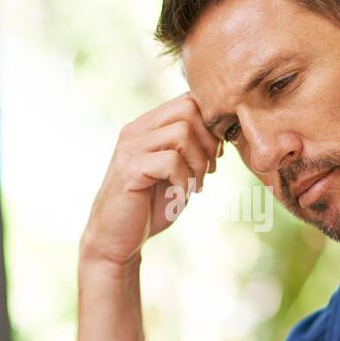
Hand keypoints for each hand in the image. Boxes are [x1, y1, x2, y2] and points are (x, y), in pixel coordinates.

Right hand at [80, 93, 221, 268]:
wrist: (116, 240)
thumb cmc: (149, 207)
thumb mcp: (177, 173)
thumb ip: (193, 150)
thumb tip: (223, 132)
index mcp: (147, 126)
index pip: (189, 100)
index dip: (211, 127)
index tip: (214, 157)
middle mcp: (136, 129)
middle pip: (188, 108)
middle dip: (209, 141)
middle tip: (208, 171)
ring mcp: (130, 147)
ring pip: (182, 132)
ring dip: (198, 162)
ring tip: (194, 186)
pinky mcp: (129, 168)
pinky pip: (171, 160)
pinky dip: (184, 180)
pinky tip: (179, 196)